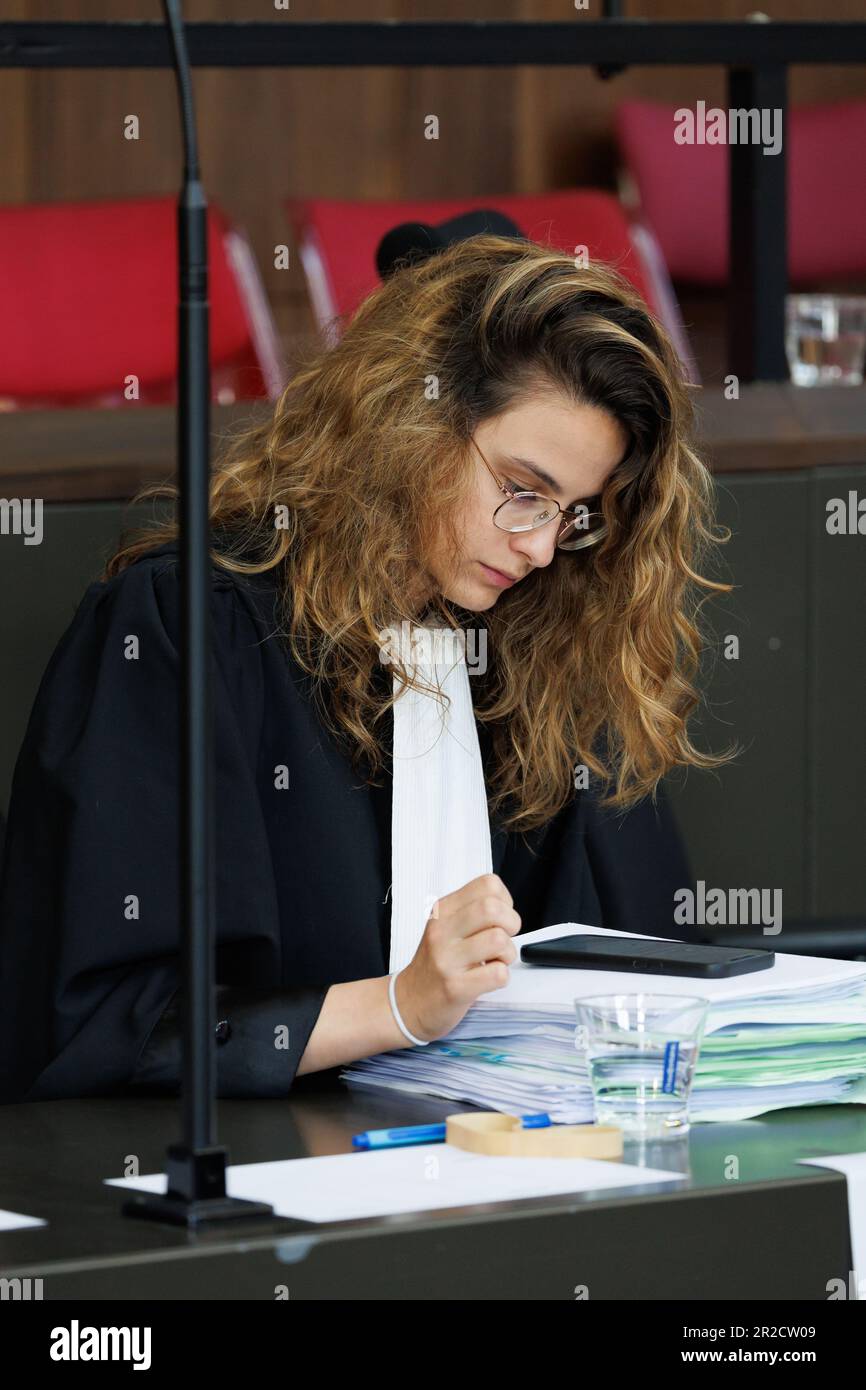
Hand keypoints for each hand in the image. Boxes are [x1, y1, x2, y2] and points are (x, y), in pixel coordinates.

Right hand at [394, 873, 520, 1042]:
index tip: (498, 919)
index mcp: (443, 910)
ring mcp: (447, 959)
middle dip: (511, 923)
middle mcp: (442, 930)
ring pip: (499, 940)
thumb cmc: (436, 962)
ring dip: (507, 953)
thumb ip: (472, 912)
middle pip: (492, 908)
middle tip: (503, 938)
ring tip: (494, 961)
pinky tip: (487, 978)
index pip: (488, 884)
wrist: (409, 1001)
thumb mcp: (446, 927)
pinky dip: (501, 977)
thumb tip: (506, 908)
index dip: (505, 901)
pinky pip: (498, 974)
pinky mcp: (455, 987)